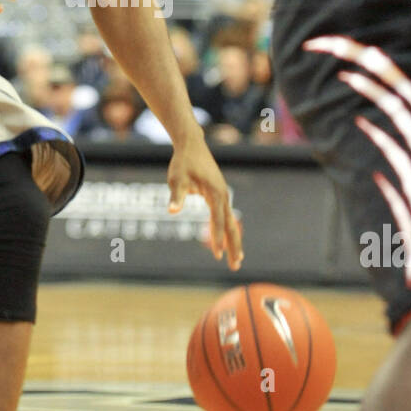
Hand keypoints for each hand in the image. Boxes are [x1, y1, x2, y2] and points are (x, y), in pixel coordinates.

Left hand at [167, 135, 243, 270]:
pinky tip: (228, 240)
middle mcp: (223, 195)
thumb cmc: (183, 162)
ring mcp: (223, 195)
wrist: (191, 145)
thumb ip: (176, 196)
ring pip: (231, 222)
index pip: (217, 220)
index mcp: (215, 193)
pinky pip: (226, 216)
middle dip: (234, 246)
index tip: (217, 255)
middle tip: (235, 266)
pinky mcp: (219, 194)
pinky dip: (229, 230)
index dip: (217, 238)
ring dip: (234, 241)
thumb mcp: (176, 179)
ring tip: (237, 259)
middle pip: (231, 225)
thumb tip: (172, 211)